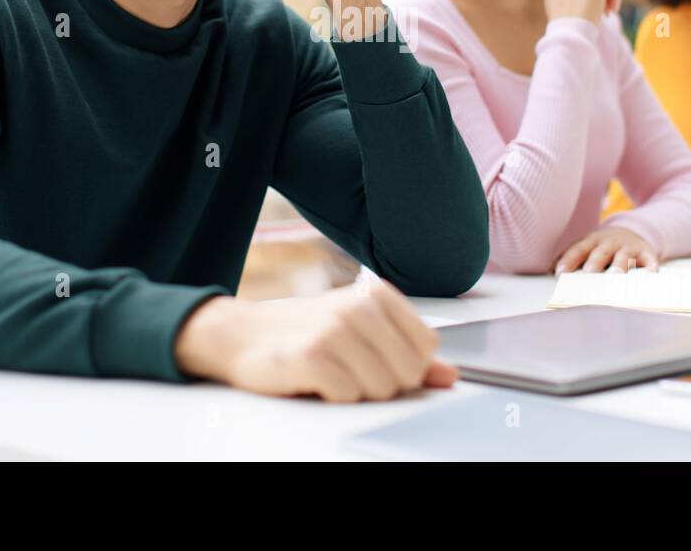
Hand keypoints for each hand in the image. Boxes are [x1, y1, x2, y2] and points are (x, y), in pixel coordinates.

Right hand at [174, 279, 457, 402]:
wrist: (242, 335)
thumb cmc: (304, 333)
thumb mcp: (360, 334)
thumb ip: (407, 353)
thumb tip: (449, 376)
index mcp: (377, 294)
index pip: (426, 348)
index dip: (405, 366)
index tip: (377, 360)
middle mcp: (359, 306)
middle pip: (408, 373)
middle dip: (383, 383)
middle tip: (350, 369)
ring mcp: (336, 329)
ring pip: (382, 389)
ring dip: (356, 392)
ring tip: (332, 373)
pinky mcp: (313, 355)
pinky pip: (348, 395)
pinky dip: (332, 396)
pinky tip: (314, 379)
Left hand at [554, 227, 657, 273]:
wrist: (631, 232)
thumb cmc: (603, 247)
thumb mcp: (588, 247)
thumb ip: (572, 258)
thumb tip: (550, 271)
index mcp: (592, 241)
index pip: (578, 250)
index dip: (569, 260)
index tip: (560, 273)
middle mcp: (610, 242)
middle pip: (601, 251)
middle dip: (594, 262)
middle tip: (589, 273)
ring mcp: (628, 247)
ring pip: (623, 256)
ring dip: (619, 265)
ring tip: (616, 276)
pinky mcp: (646, 252)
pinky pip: (649, 259)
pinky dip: (650, 266)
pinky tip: (650, 273)